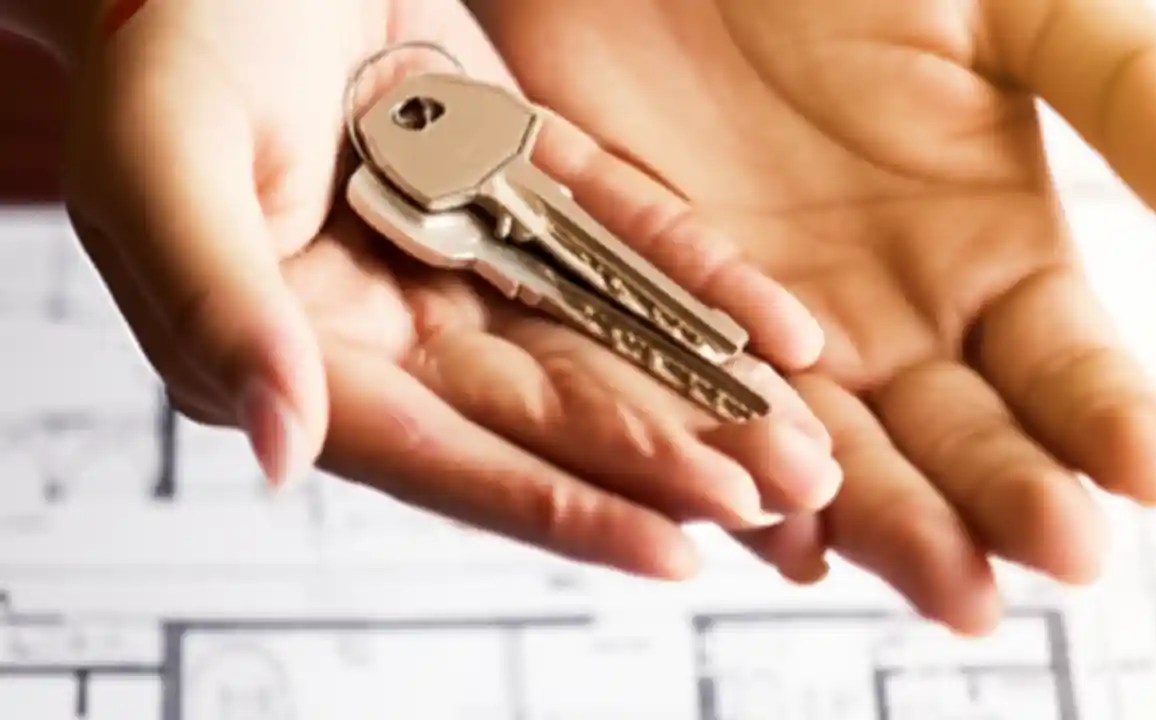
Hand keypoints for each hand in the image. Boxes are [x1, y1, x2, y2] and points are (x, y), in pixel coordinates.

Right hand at [56, 0, 839, 576]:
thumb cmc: (167, 38)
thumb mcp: (163, 164)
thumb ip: (219, 310)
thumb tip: (281, 452)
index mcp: (300, 348)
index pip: (443, 453)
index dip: (554, 505)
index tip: (674, 552)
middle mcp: (394, 319)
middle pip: (548, 409)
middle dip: (669, 457)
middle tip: (789, 495)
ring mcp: (465, 251)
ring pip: (600, 337)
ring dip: (705, 390)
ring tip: (811, 441)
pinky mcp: (518, 179)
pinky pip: (617, 236)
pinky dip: (695, 279)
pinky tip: (777, 331)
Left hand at [475, 0, 1155, 630]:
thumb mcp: (1007, 6)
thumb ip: (1119, 84)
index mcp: (988, 256)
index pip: (1066, 365)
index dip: (1112, 416)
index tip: (1154, 471)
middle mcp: (891, 318)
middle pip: (961, 440)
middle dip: (1009, 501)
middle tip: (1054, 555)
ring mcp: (778, 337)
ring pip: (843, 458)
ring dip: (892, 523)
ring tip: (945, 579)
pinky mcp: (667, 329)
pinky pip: (704, 420)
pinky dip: (740, 474)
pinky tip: (789, 529)